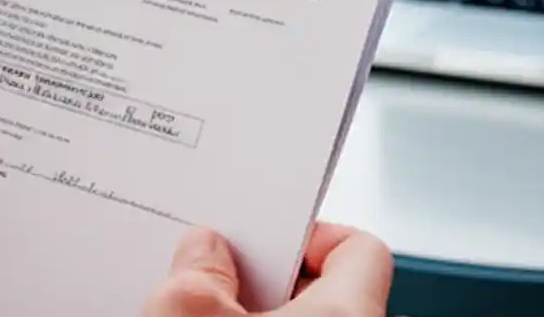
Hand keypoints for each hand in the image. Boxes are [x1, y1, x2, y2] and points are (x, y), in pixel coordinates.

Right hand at [143, 223, 392, 315]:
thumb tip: (203, 250)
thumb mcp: (184, 312)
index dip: (306, 234)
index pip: (359, 248)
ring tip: (187, 309)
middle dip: (258, 279)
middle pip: (316, 289)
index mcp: (347, 313)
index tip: (260, 238)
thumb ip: (198, 270)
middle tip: (209, 274)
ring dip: (239, 312)